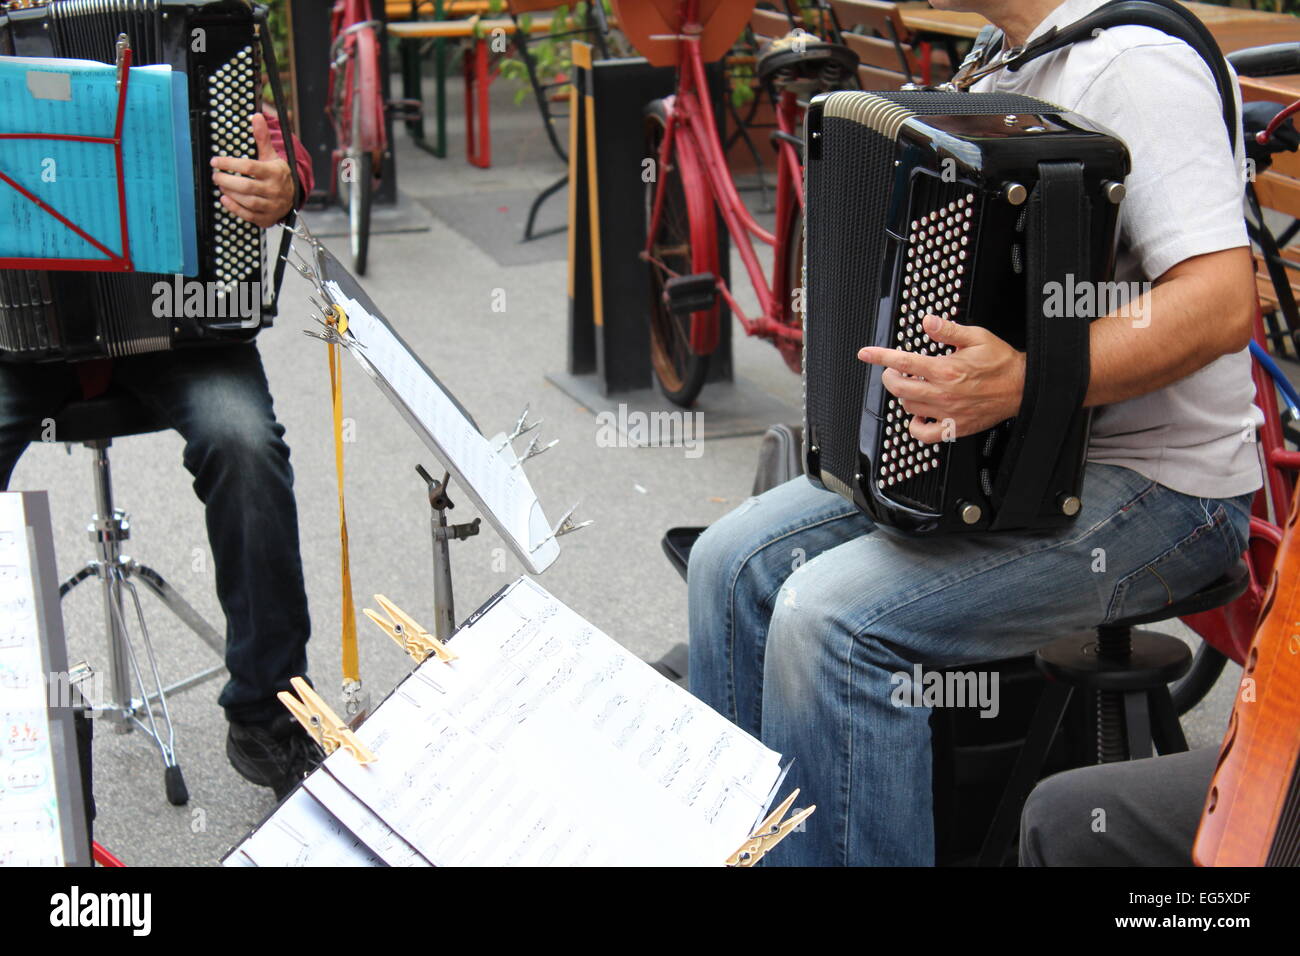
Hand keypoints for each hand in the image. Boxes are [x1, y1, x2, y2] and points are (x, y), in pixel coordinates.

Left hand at [210, 113, 293, 227]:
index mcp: (275, 173)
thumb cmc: (278, 174)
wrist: (293, 196)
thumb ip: (262, 138)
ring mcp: (271, 206)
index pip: (250, 167)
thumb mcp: (272, 155)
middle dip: (226, 180)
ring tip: (221, 184)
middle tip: (215, 175)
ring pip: (247, 201)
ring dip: (230, 193)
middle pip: (246, 186)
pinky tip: (225, 199)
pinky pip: (249, 215)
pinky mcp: (267, 218)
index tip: (216, 161)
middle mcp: (274, 190)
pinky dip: (234, 208)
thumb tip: (256, 116)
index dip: (230, 164)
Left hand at [857, 314, 1026, 443]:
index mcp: (945, 370)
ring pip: (908, 407)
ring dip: (904, 395)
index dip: (880, 356)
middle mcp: (942, 393)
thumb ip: (948, 330)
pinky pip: (924, 434)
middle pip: (898, 387)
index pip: (903, 361)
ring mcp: (947, 412)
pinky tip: (919, 414)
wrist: (1022, 387)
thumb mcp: (976, 337)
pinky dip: (915, 426)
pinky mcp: (954, 427)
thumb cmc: (1001, 363)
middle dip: (889, 376)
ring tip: (912, 386)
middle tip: (894, 370)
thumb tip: (927, 322)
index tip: (866, 354)